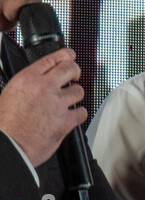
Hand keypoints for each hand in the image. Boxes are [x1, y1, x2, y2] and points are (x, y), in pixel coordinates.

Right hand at [0, 49, 85, 166]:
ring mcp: (58, 103)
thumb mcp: (8, 94)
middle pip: (70, 69)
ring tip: (70, 99)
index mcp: (27, 78)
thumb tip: (34, 84)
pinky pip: (83, 112)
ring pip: (79, 90)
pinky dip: (80, 114)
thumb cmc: (5, 123)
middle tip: (74, 75)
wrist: (10, 144)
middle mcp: (45, 87)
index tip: (70, 55)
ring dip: (76, 94)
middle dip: (75, 70)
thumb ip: (26, 85)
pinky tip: (74, 115)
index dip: (64, 55)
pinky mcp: (67, 120)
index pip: (52, 59)